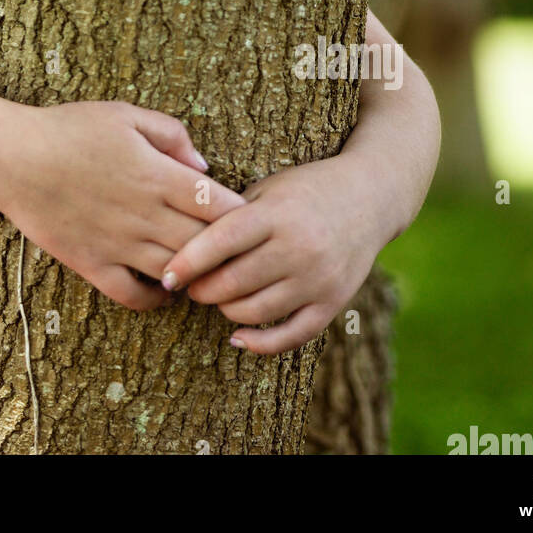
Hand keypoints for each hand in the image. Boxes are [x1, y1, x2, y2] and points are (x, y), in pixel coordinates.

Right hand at [0, 100, 248, 312]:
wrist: (13, 158)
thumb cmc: (69, 129)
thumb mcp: (125, 115)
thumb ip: (171, 134)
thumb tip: (204, 165)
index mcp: (158, 175)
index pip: (221, 207)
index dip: (240, 215)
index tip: (243, 215)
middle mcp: (145, 214)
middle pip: (205, 245)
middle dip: (224, 249)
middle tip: (232, 249)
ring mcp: (120, 244)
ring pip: (177, 272)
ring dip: (196, 275)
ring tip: (204, 270)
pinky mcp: (94, 264)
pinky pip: (134, 296)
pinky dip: (157, 299)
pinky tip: (165, 288)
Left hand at [160, 153, 384, 354]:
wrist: (368, 197)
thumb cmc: (303, 190)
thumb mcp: (267, 188)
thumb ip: (230, 213)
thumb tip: (179, 240)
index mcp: (277, 214)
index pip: (222, 241)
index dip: (188, 261)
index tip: (164, 276)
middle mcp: (299, 247)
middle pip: (234, 282)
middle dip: (202, 289)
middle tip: (190, 286)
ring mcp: (318, 278)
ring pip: (255, 311)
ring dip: (225, 310)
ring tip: (217, 298)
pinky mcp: (333, 302)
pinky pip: (290, 336)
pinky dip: (259, 343)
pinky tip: (238, 338)